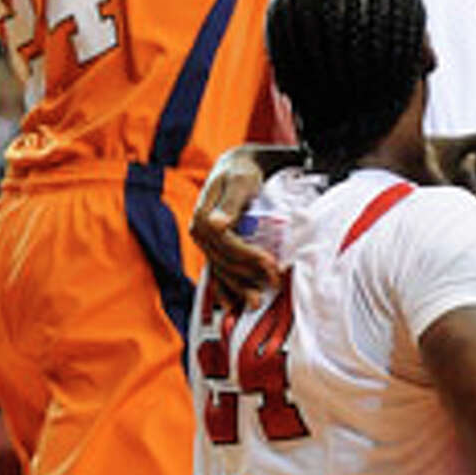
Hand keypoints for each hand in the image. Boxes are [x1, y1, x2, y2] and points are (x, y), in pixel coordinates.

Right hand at [189, 149, 278, 309]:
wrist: (237, 168)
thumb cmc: (241, 173)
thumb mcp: (239, 182)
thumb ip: (230, 203)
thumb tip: (216, 225)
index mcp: (203, 219)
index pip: (227, 245)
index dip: (249, 257)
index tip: (271, 264)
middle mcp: (200, 234)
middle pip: (225, 261)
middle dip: (250, 275)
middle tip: (275, 281)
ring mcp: (206, 244)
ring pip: (221, 271)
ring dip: (238, 288)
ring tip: (256, 303)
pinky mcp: (214, 248)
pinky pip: (217, 272)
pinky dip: (225, 290)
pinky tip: (233, 306)